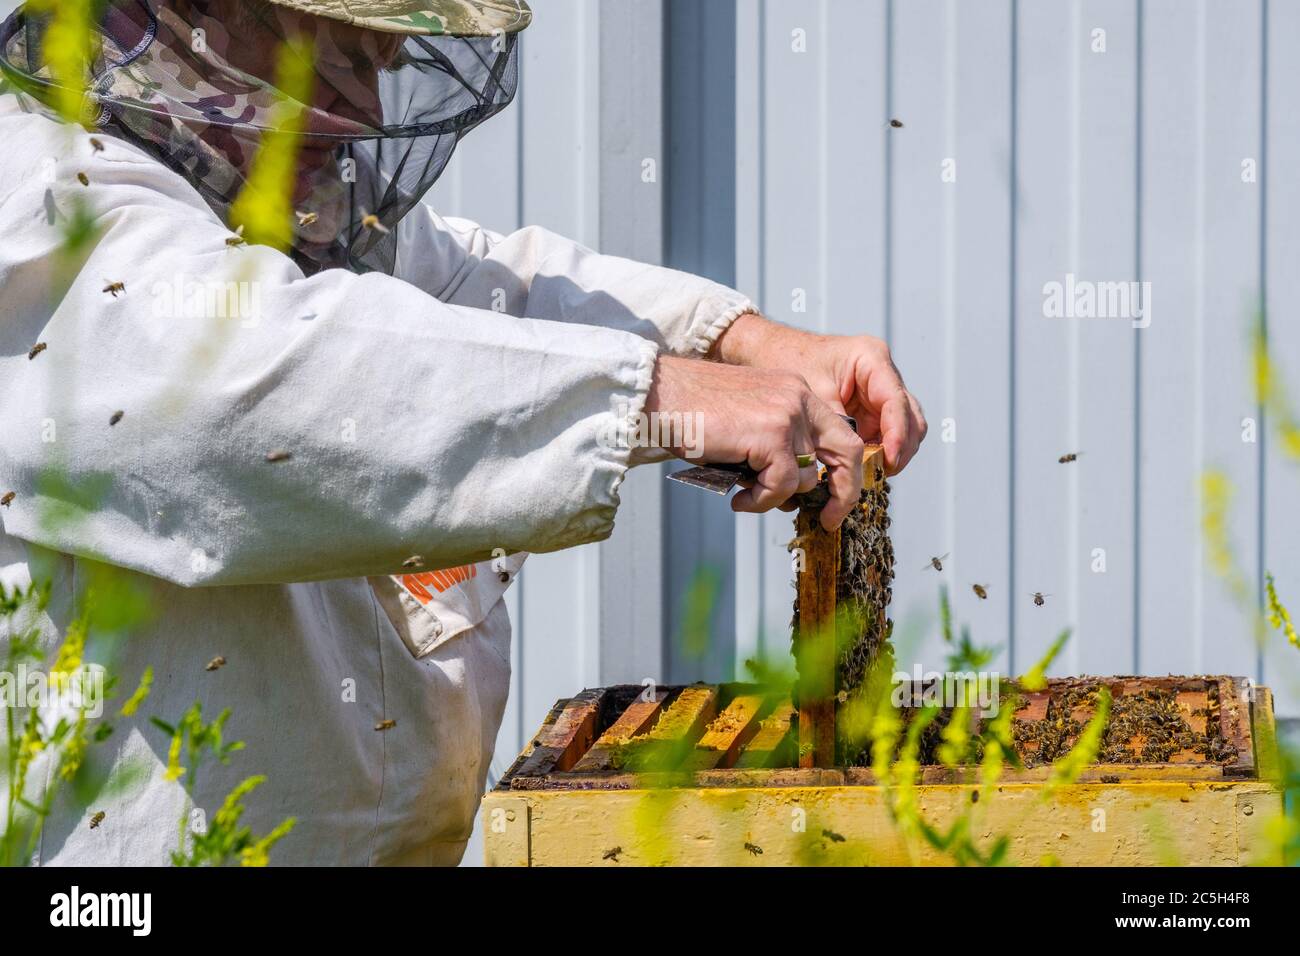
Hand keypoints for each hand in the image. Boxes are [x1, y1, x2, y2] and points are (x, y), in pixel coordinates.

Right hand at [645, 356, 864, 529]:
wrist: (659, 396)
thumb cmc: (693, 414)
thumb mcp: (748, 423)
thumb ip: (778, 447)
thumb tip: (796, 491)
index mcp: (797, 391)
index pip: (841, 434)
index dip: (844, 471)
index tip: (833, 500)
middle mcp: (799, 398)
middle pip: (847, 452)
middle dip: (844, 493)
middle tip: (827, 521)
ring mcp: (788, 415)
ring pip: (808, 478)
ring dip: (777, 497)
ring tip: (745, 495)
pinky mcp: (771, 435)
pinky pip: (782, 485)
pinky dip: (761, 501)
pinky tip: (738, 499)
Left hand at [712, 313, 926, 474]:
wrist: (771, 351)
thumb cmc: (788, 359)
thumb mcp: (811, 391)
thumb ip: (835, 422)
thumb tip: (851, 459)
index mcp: (871, 359)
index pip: (896, 402)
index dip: (897, 435)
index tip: (889, 461)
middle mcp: (881, 374)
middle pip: (910, 417)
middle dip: (900, 449)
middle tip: (882, 474)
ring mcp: (878, 393)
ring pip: (904, 429)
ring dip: (891, 454)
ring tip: (871, 475)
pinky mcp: (870, 409)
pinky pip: (884, 435)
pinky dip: (878, 453)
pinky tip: (862, 469)